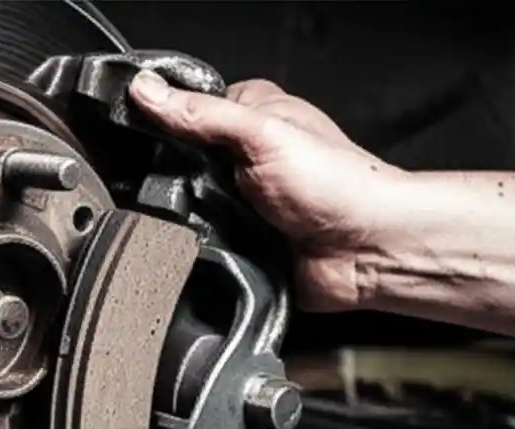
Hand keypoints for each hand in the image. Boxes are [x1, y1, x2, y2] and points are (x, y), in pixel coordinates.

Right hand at [128, 71, 409, 310]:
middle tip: (190, 182)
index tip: (144, 132)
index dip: (164, 119)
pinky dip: (202, 246)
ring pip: (186, 205)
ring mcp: (243, 199)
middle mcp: (246, 155)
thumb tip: (145, 90)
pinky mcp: (242, 240)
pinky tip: (213, 244)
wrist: (369, 252)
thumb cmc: (337, 185)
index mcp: (253, 115)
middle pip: (180, 160)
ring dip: (189, 215)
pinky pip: (202, 242)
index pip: (187, 107)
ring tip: (209, 216)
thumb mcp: (261, 133)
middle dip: (174, 176)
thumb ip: (201, 114)